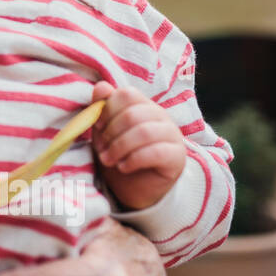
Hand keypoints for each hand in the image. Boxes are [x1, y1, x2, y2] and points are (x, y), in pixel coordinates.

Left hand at [90, 81, 185, 210]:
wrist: (134, 187)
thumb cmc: (119, 154)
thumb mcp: (104, 130)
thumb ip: (102, 108)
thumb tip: (101, 87)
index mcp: (142, 105)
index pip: (126, 94)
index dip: (108, 110)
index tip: (97, 127)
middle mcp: (160, 116)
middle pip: (133, 114)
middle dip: (111, 133)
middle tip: (101, 150)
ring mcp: (172, 135)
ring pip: (144, 132)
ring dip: (120, 147)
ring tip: (108, 160)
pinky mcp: (177, 156)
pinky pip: (156, 152)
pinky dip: (134, 159)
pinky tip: (123, 167)